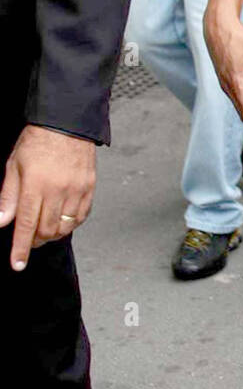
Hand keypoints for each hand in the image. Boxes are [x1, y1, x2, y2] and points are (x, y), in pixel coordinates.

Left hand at [0, 126, 95, 269]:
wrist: (67, 124)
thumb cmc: (37, 142)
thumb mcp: (14, 166)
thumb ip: (8, 196)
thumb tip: (2, 222)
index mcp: (35, 185)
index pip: (26, 225)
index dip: (21, 248)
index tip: (18, 264)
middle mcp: (57, 191)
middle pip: (46, 230)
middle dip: (34, 240)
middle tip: (28, 237)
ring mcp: (76, 191)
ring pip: (64, 227)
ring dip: (52, 234)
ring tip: (44, 228)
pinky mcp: (89, 189)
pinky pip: (80, 217)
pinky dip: (69, 224)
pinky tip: (61, 219)